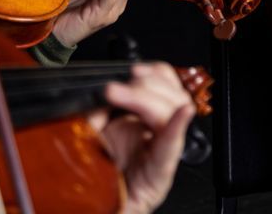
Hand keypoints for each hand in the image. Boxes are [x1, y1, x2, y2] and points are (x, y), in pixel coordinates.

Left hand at [89, 63, 195, 213]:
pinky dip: (176, 126)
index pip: (164, 84)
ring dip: (146, 97)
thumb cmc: (93, 173)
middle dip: (147, 83)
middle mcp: (158, 132)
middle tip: (121, 86)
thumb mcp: (90, 128)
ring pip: (171, 112)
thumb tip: (104, 81)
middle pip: (171, 93)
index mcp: (145, 119)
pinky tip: (181, 113)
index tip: (132, 71)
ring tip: (122, 94)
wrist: (91, 209)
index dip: (153, 72)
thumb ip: (99, 105)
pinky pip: (171, 146)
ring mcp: (162, 150)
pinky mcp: (160, 172)